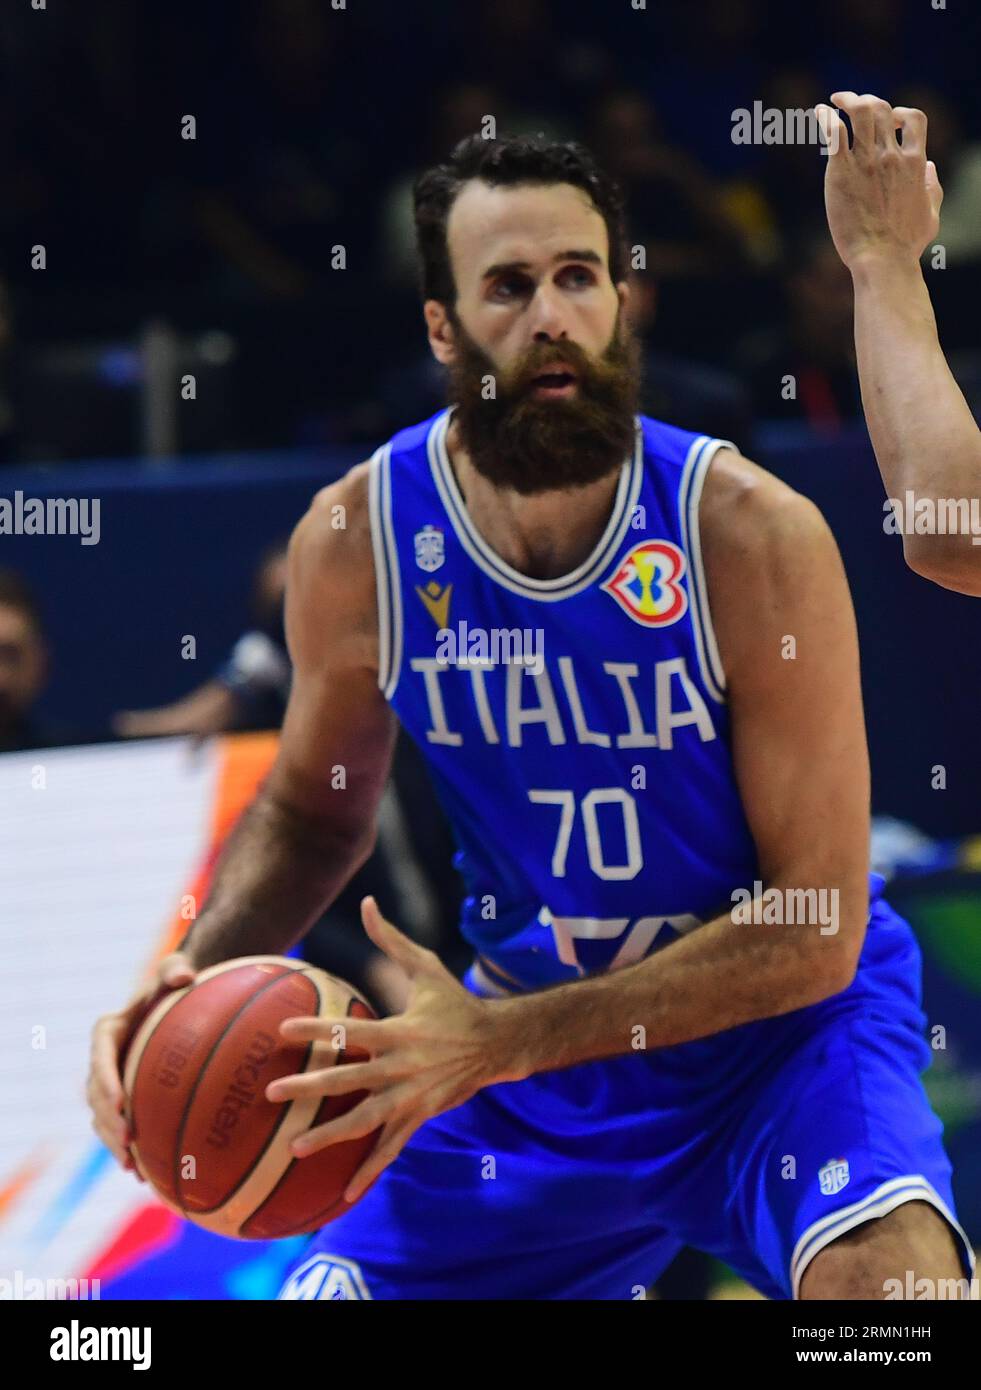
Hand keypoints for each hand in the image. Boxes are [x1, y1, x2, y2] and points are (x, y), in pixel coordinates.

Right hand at [86, 952, 196, 1174]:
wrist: (176, 1002)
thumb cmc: (176, 985)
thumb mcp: (174, 971)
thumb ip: (175, 969)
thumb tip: (185, 973)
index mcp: (109, 1031)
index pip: (100, 1057)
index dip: (106, 1082)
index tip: (120, 1104)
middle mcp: (104, 1060)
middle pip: (96, 1096)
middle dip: (108, 1123)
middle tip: (129, 1142)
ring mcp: (111, 1083)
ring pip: (102, 1119)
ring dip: (113, 1143)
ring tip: (133, 1166)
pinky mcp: (124, 1100)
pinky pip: (119, 1129)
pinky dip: (129, 1150)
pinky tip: (146, 1175)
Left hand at [266, 897, 504, 1202]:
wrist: (497, 1044)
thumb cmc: (454, 1002)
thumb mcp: (426, 968)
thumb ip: (391, 940)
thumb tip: (366, 903)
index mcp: (399, 1031)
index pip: (350, 1032)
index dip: (316, 1032)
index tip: (280, 1033)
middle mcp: (402, 1067)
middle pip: (349, 1081)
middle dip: (309, 1088)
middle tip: (271, 1093)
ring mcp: (411, 1097)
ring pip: (365, 1121)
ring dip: (330, 1136)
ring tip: (294, 1147)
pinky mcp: (420, 1117)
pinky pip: (391, 1147)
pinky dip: (369, 1170)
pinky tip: (344, 1193)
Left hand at [815, 92, 943, 270]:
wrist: (881, 259)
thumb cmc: (905, 246)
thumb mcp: (930, 215)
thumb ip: (933, 189)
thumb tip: (930, 169)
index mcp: (916, 162)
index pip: (913, 119)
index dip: (900, 112)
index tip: (889, 120)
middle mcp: (892, 156)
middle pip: (882, 109)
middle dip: (867, 101)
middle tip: (852, 105)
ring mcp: (867, 161)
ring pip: (860, 112)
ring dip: (847, 100)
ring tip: (835, 101)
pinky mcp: (842, 171)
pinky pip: (834, 132)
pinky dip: (825, 117)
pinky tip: (818, 113)